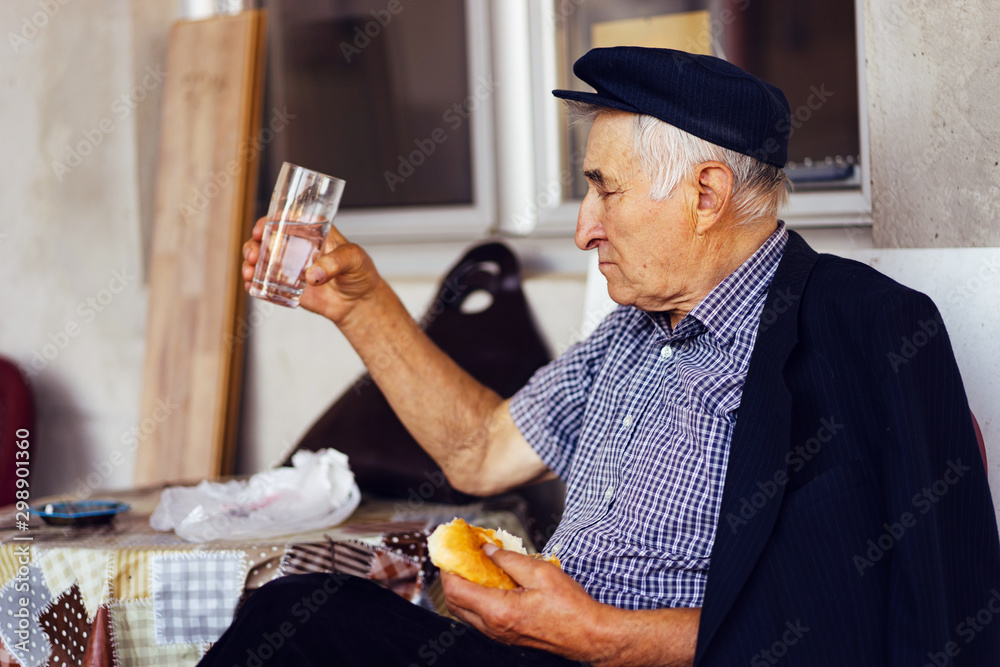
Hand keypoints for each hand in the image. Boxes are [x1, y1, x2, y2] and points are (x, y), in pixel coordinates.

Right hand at [242, 217, 382, 323]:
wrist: (359, 301)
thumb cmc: (359, 272)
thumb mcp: (353, 259)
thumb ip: (334, 264)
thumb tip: (312, 275)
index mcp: (311, 231)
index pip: (285, 219)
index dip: (268, 222)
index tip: (260, 230)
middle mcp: (296, 246)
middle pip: (266, 239)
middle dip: (253, 245)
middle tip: (254, 256)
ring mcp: (289, 266)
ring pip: (261, 259)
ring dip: (250, 263)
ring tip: (250, 272)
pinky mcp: (287, 285)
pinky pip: (265, 282)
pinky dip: (254, 283)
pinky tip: (251, 286)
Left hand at [441, 544, 611, 663]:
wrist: (589, 635)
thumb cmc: (570, 607)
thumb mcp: (540, 572)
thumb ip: (509, 560)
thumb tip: (487, 551)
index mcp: (499, 611)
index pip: (455, 590)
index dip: (448, 568)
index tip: (451, 551)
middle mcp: (494, 627)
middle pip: (454, 603)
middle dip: (452, 578)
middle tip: (461, 557)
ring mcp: (499, 635)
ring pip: (466, 612)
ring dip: (464, 589)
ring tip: (475, 566)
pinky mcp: (506, 636)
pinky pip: (480, 617)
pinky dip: (477, 599)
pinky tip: (491, 582)